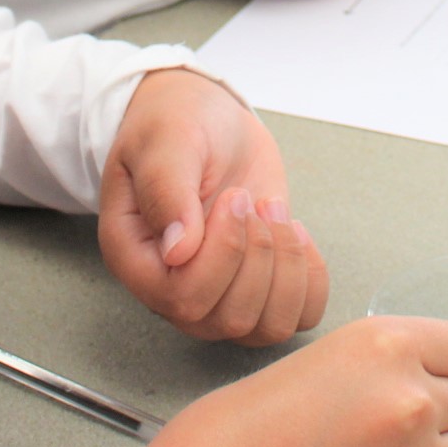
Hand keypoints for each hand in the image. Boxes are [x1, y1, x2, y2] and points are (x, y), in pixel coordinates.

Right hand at [99, 67, 327, 344]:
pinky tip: (296, 233)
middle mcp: (173, 288)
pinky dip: (311, 279)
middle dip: (258, 255)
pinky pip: (299, 316)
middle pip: (229, 319)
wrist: (206, 118)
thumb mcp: (166, 141)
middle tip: (252, 199)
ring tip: (273, 212)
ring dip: (286, 268)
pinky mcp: (260, 286)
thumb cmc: (176, 124)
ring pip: (268, 327)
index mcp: (136, 258)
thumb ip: (167, 190)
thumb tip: (178, 251)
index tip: (234, 198)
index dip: (223, 255)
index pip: (182, 297)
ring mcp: (218, 294)